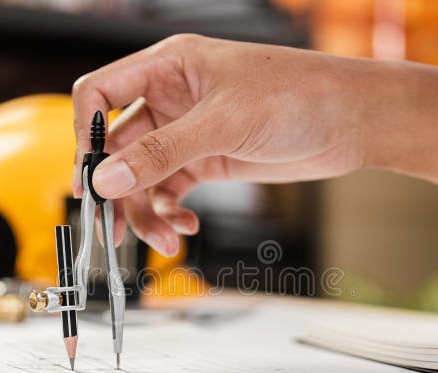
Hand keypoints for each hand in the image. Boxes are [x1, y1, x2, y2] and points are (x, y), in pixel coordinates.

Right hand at [73, 34, 377, 255]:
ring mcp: (189, 132)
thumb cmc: (298, 96)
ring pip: (144, 176)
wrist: (350, 121)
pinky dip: (171, 213)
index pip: (100, 93)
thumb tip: (107, 179)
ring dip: (145, 212)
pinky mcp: (208, 160)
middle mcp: (173, 98)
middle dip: (116, 191)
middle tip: (114, 231)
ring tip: (164, 240)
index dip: (87, 134)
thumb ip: (161, 152)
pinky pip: (171, 190)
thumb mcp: (223, 123)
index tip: (89, 178)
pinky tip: (185, 227)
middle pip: (120, 146)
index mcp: (168, 67)